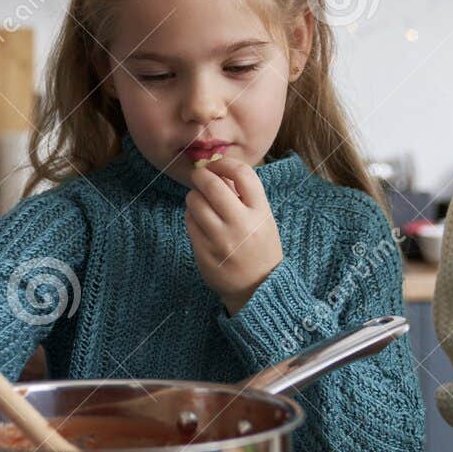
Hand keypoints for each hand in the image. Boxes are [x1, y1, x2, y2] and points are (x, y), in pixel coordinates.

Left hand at [184, 156, 282, 315]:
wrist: (258, 289)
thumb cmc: (260, 248)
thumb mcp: (263, 219)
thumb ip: (244, 195)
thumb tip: (217, 169)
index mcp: (261, 213)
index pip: (242, 173)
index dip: (224, 163)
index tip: (217, 165)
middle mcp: (241, 224)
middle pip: (212, 184)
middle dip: (201, 175)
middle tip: (200, 176)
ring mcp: (220, 239)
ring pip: (195, 201)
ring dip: (194, 196)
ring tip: (201, 202)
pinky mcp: (203, 251)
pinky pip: (189, 221)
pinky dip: (191, 215)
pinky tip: (200, 220)